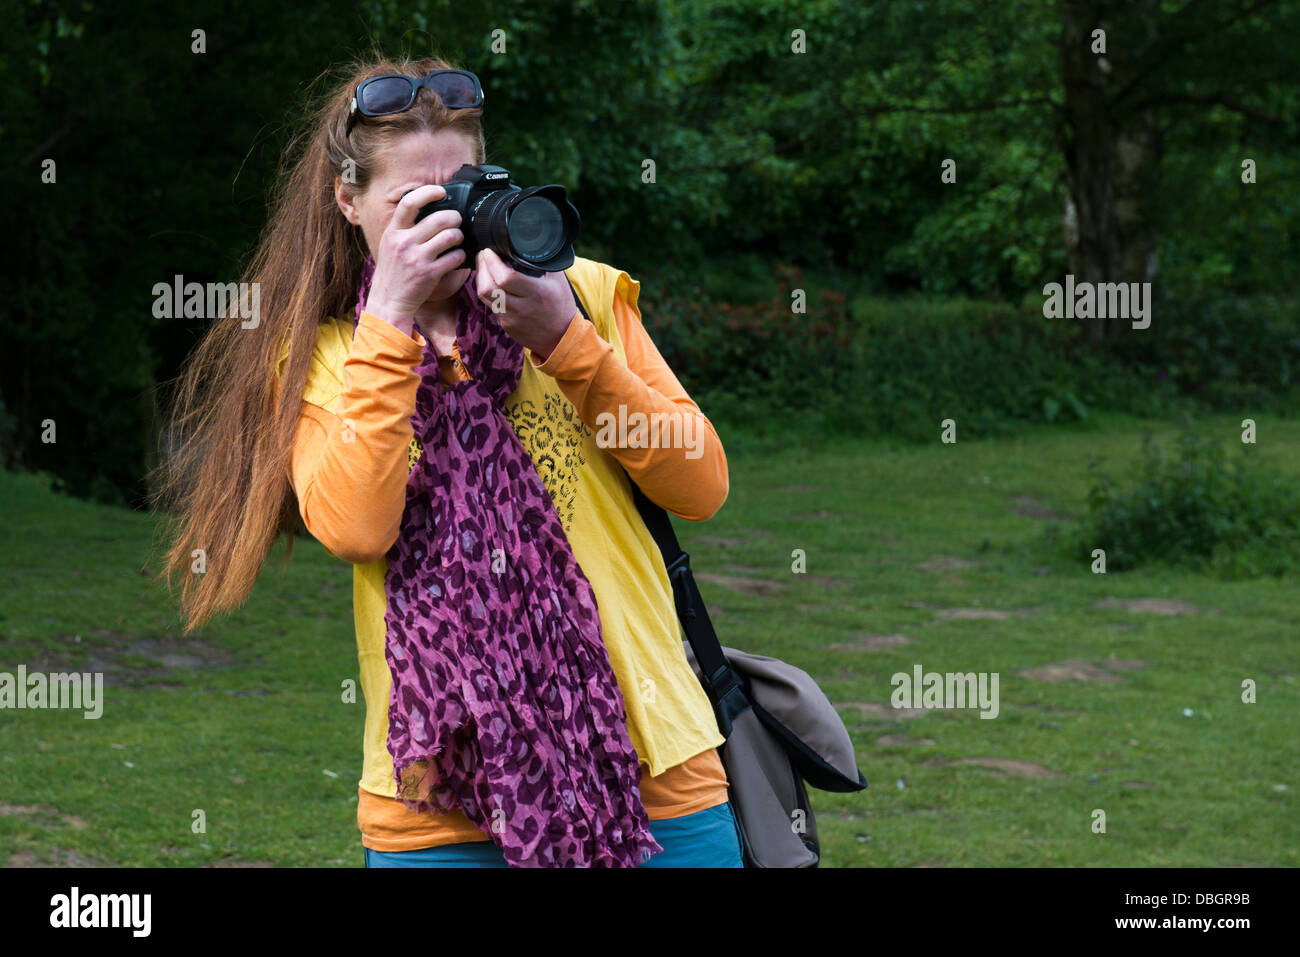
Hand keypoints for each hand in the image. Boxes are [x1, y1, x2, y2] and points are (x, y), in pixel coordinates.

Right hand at [365, 185, 465, 329]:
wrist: (389, 301)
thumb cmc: (393, 272)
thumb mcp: (390, 244)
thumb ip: (404, 228)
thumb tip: (426, 210)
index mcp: (393, 232)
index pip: (410, 202)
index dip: (428, 192)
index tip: (441, 191)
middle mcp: (404, 242)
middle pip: (439, 218)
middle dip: (454, 217)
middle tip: (457, 220)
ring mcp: (417, 258)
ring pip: (450, 236)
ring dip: (459, 235)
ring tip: (457, 239)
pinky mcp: (430, 273)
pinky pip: (455, 257)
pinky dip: (460, 255)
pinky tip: (457, 257)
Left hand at [475, 248, 576, 360]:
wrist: (561, 337)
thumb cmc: (561, 305)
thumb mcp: (558, 280)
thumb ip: (544, 262)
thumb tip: (530, 245)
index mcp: (536, 293)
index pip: (505, 277)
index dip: (492, 262)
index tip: (489, 251)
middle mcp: (521, 307)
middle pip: (487, 288)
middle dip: (481, 268)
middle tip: (483, 256)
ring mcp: (511, 319)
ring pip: (485, 297)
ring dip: (481, 279)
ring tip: (484, 267)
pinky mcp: (506, 326)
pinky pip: (491, 306)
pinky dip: (489, 292)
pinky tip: (493, 284)